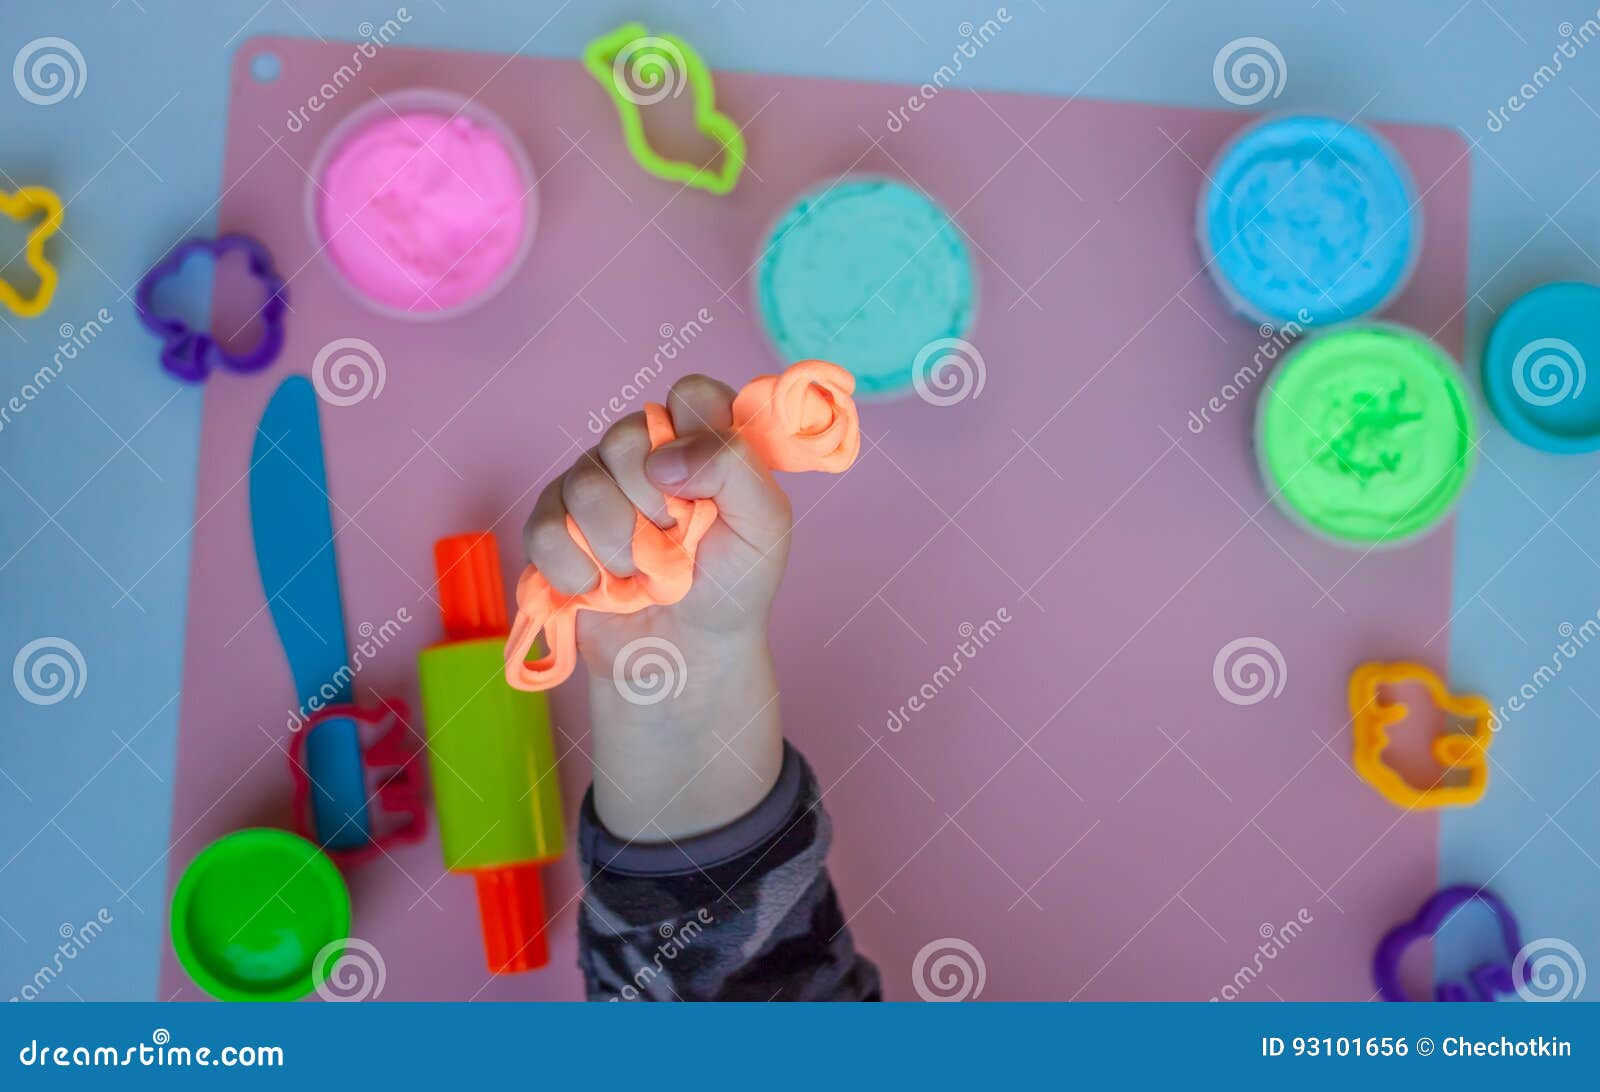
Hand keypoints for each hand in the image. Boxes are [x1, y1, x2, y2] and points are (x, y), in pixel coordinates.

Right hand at [523, 375, 790, 842]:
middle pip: (625, 437)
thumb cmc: (733, 587)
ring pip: (583, 484)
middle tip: (677, 543)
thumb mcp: (764, 527)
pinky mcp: (553, 525)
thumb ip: (735, 468)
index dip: (693, 435)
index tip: (702, 486)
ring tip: (644, 576)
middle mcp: (644, 450)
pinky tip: (601, 589)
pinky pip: (544, 528)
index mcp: (702, 438)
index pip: (690, 393)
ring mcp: (593, 484)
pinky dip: (576, 570)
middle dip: (655, 508)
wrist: (687, 656)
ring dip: (620, 547)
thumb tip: (663, 456)